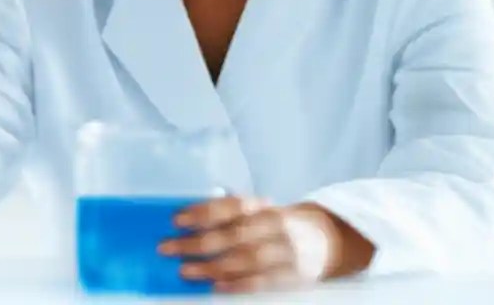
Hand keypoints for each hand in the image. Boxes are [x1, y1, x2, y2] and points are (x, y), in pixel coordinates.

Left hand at [159, 196, 350, 293]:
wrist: (325, 241)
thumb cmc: (277, 227)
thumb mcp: (259, 214)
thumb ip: (231, 217)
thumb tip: (186, 222)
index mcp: (265, 207)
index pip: (231, 206)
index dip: (203, 211)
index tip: (176, 219)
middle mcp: (277, 226)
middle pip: (233, 234)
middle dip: (197, 242)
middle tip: (167, 248)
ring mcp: (287, 252)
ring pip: (246, 259)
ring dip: (211, 266)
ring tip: (184, 270)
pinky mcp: (293, 276)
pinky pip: (262, 282)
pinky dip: (237, 285)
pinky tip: (215, 287)